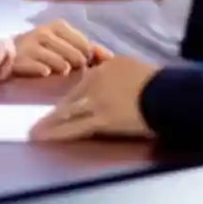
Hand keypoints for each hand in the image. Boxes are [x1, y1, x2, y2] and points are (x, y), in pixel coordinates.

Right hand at [13, 20, 112, 76]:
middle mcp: (45, 32)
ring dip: (63, 71)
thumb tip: (111, 57)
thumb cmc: (41, 50)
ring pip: (61, 64)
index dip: (87, 57)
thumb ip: (88, 49)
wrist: (6, 55)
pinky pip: (43, 70)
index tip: (82, 64)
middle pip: (75, 55)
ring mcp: (32, 45)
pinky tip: (45, 73)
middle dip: (76, 66)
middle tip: (70, 70)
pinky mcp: (21, 59)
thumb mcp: (63, 44)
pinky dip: (46, 73)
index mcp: (58, 25)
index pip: (85, 44)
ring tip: (58, 72)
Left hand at [29, 56, 160, 140]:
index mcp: (103, 69)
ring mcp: (96, 101)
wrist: (167, 93)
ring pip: (67, 113)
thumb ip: (115, 68)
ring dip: (50, 124)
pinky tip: (45, 137)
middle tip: (39, 122)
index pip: (82, 84)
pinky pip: (76, 128)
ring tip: (36, 132)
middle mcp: (95, 82)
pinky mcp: (102, 120)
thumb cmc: (156, 81)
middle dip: (54, 112)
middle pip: (70, 99)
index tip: (62, 107)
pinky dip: (58, 133)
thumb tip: (104, 67)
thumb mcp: (132, 66)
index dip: (70, 98)